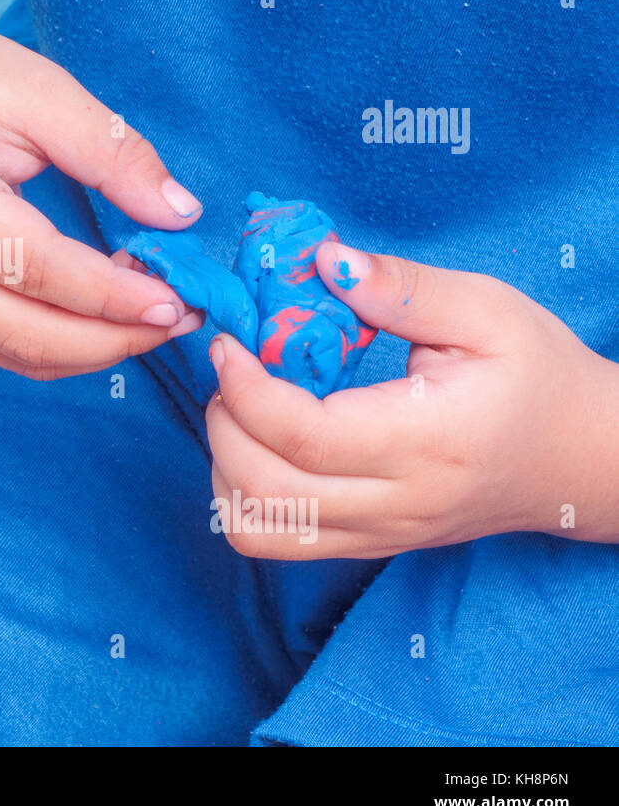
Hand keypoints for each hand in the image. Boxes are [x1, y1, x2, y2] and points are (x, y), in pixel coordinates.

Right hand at [0, 8, 203, 377]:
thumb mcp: (39, 90)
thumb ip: (112, 152)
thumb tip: (180, 215)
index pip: (37, 269)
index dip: (113, 296)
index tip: (177, 298)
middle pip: (26, 334)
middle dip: (114, 340)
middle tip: (179, 319)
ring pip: (16, 355)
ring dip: (93, 350)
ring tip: (152, 320)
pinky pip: (1, 346)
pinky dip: (62, 344)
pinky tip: (104, 315)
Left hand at [205, 241, 618, 558]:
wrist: (584, 458)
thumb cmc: (538, 375)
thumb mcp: (487, 312)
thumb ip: (401, 286)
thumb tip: (324, 260)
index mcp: (426, 442)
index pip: (303, 436)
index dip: (244, 388)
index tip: (228, 342)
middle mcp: (397, 502)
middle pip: (266, 490)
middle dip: (223, 423)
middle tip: (230, 369)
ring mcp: (381, 533)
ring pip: (259, 530)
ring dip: (225, 468)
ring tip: (242, 410)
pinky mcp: (369, 545)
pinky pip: (279, 540)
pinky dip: (244, 496)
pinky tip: (259, 445)